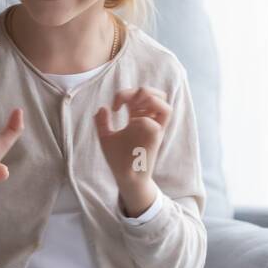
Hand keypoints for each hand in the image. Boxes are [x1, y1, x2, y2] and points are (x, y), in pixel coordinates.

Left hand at [94, 86, 169, 215]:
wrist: (124, 176)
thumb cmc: (117, 158)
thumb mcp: (105, 137)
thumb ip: (102, 122)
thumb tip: (102, 108)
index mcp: (137, 118)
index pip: (139, 96)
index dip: (125, 94)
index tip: (113, 107)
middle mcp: (148, 121)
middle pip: (157, 95)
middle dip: (141, 91)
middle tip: (125, 101)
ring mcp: (154, 129)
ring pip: (165, 105)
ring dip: (149, 98)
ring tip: (133, 105)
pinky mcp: (156, 138)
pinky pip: (157, 122)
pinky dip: (144, 118)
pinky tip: (132, 123)